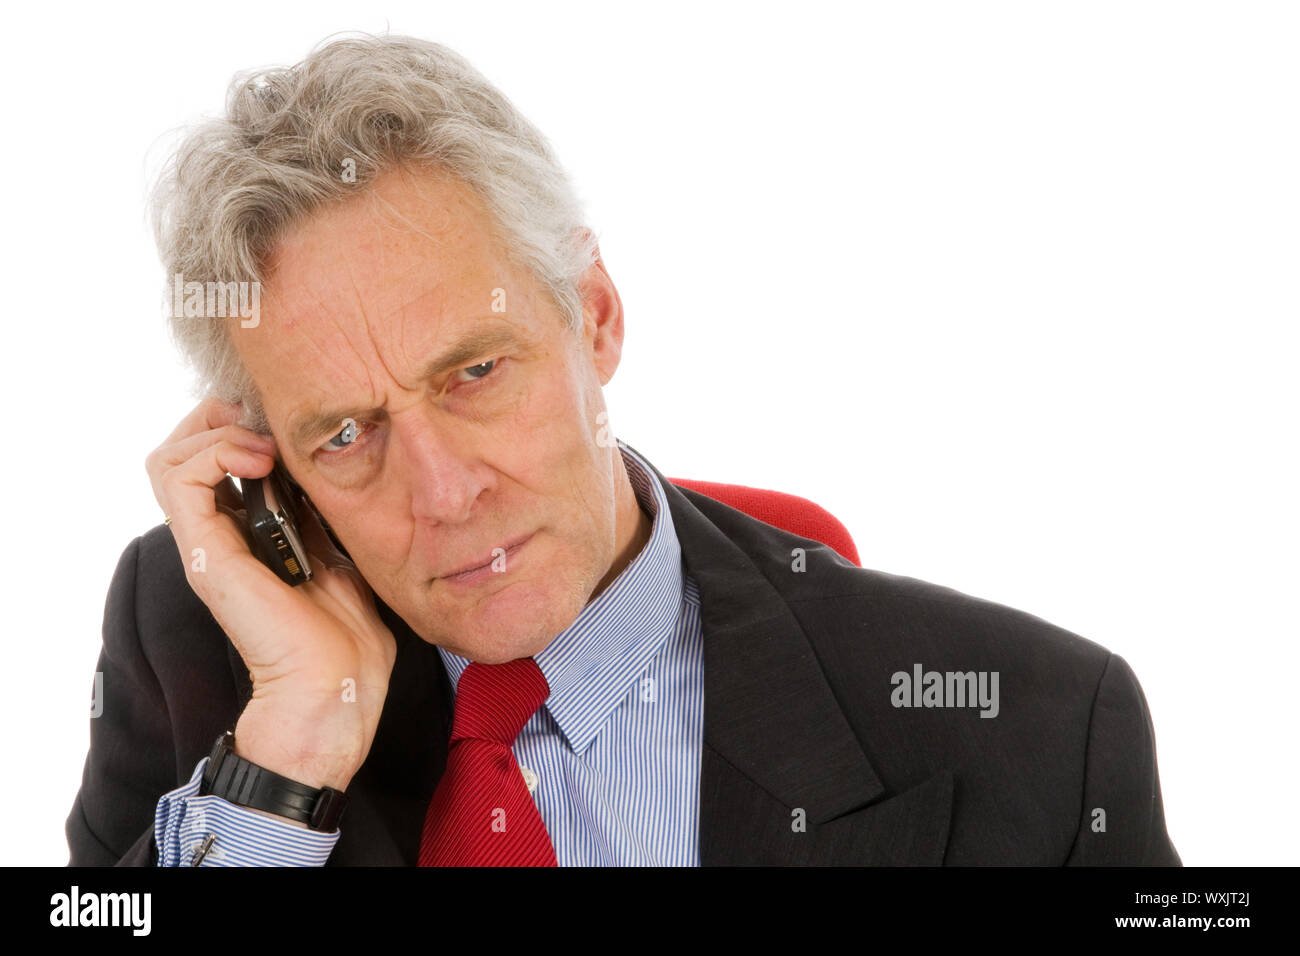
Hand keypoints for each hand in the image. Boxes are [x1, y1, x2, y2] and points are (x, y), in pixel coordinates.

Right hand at [146, 397, 395, 790]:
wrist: (335, 687)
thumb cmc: (347, 639)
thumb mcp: (341, 557)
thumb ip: (321, 518)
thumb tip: (324, 478)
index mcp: (247, 537)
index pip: (214, 464)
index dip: (242, 429)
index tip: (286, 431)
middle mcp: (218, 537)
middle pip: (179, 453)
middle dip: (220, 420)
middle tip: (266, 429)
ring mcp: (207, 545)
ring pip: (167, 458)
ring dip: (216, 432)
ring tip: (263, 447)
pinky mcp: (206, 553)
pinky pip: (179, 478)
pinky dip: (216, 451)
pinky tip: (260, 461)